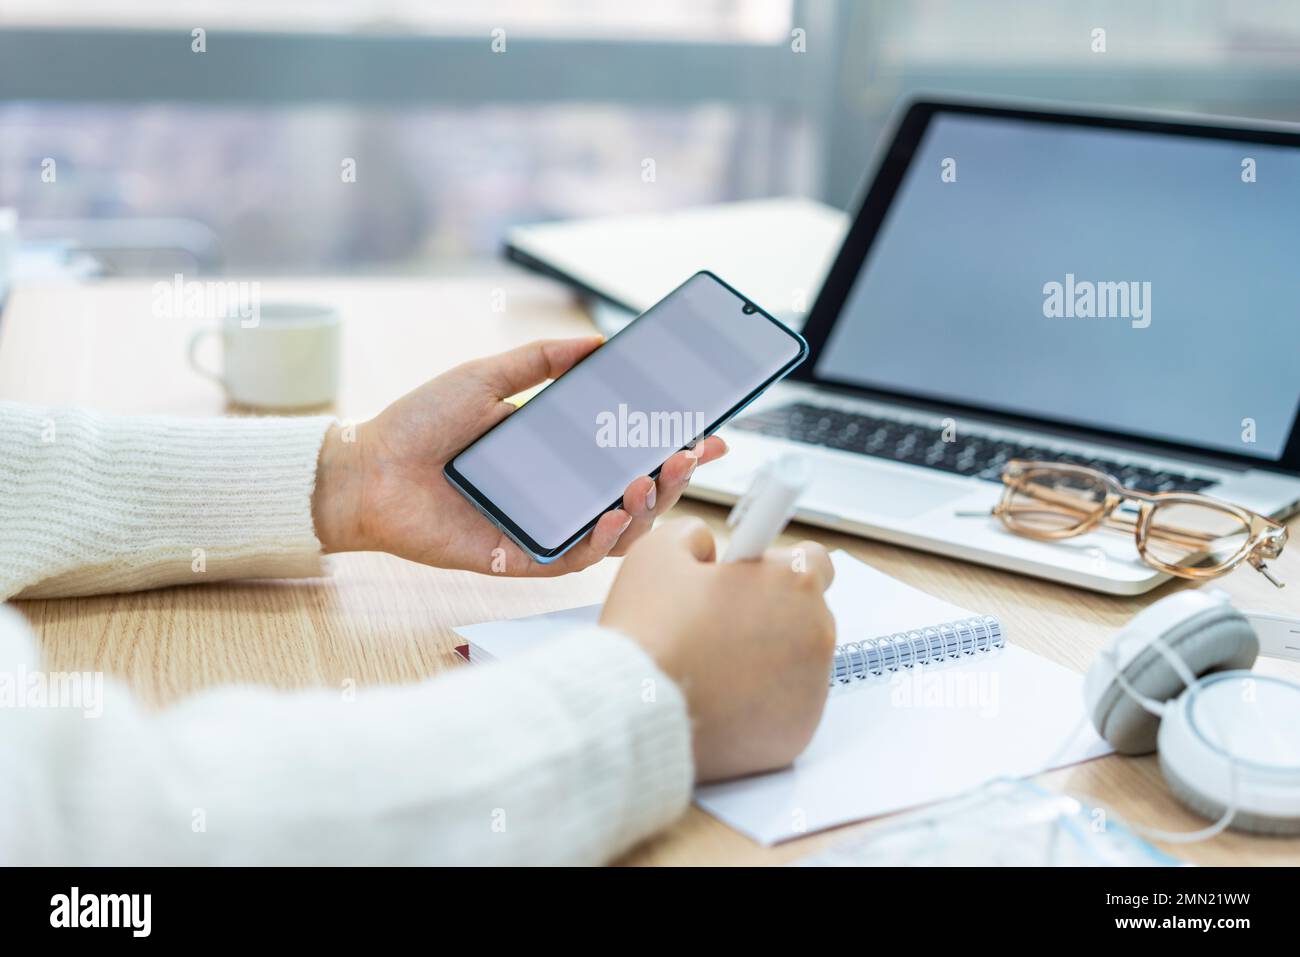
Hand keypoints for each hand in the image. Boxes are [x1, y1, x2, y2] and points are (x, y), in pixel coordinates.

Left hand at [311, 336, 726, 575]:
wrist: (367, 467)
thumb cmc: (419, 424)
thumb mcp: (487, 377)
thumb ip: (542, 360)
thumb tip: (597, 344)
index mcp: (556, 456)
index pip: (628, 455)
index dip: (672, 448)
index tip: (706, 430)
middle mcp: (557, 495)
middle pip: (636, 497)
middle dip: (675, 478)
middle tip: (694, 451)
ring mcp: (543, 528)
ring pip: (618, 534)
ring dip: (647, 508)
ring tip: (654, 477)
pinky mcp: (520, 557)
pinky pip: (576, 558)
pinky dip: (603, 539)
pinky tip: (615, 513)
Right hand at [599, 518, 835, 781]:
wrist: (634, 712)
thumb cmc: (650, 631)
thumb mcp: (659, 553)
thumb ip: (694, 535)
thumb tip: (707, 548)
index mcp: (793, 582)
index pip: (813, 562)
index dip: (775, 570)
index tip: (750, 582)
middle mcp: (817, 634)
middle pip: (804, 616)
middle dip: (768, 617)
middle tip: (715, 628)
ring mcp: (811, 689)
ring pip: (795, 665)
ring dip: (764, 662)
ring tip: (709, 669)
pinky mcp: (797, 734)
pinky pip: (784, 710)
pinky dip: (758, 706)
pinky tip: (716, 701)